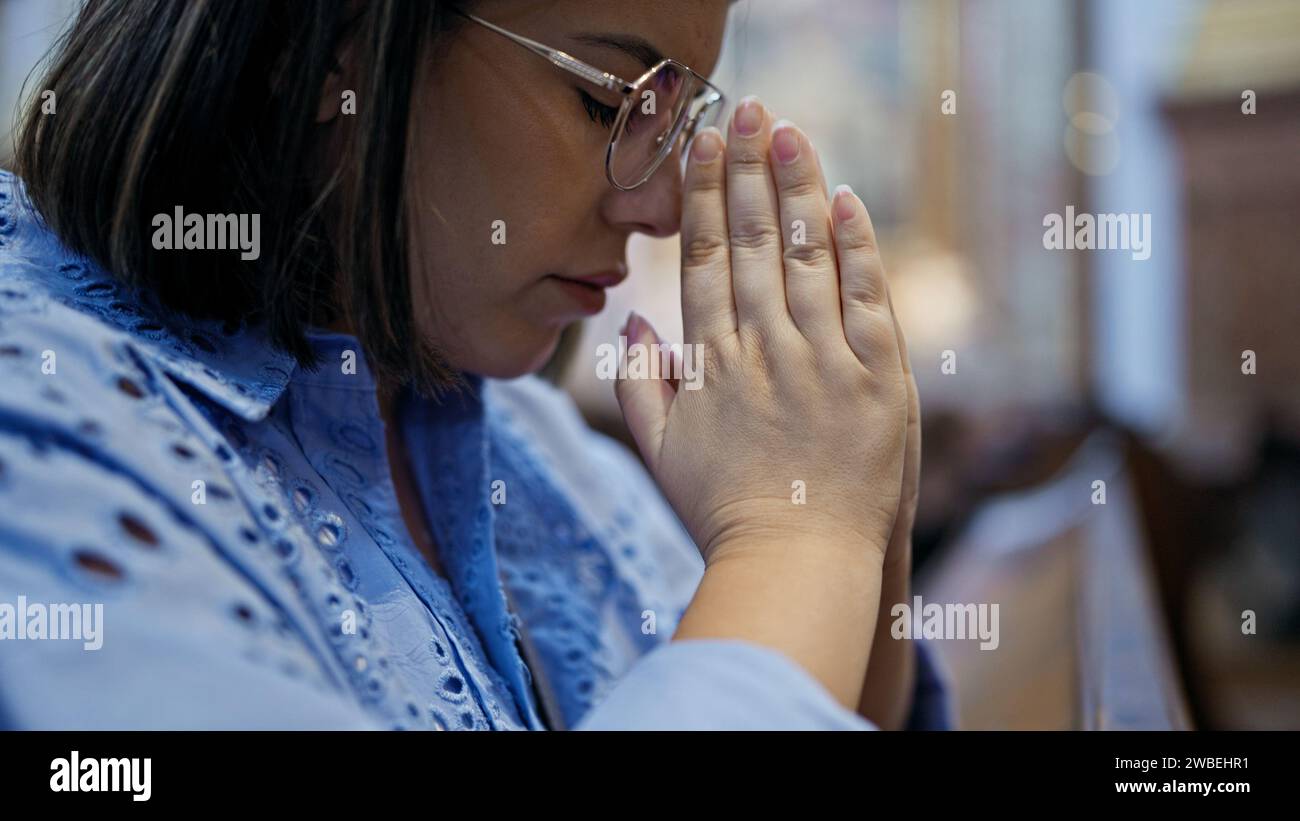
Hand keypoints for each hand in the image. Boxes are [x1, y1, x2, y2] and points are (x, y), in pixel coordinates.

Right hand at [616, 96, 909, 564]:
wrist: (794, 562)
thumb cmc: (723, 511)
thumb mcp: (662, 451)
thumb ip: (642, 382)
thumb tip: (633, 320)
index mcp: (710, 360)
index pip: (701, 257)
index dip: (699, 194)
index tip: (700, 143)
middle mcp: (762, 346)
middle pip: (749, 239)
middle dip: (745, 167)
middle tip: (746, 108)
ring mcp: (822, 359)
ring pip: (805, 254)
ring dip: (796, 187)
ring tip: (789, 129)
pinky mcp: (876, 378)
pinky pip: (867, 298)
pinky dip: (856, 247)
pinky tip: (845, 200)